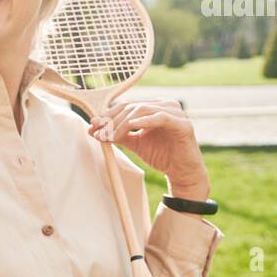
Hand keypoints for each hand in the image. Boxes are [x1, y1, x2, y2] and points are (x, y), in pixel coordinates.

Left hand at [88, 99, 210, 199]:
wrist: (181, 172)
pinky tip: (131, 128)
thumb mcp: (134, 143)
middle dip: (112, 120)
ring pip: (142, 110)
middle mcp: (165, 105)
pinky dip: (143, 122)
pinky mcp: (183, 123)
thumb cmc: (161, 155)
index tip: (93, 126)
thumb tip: (94, 129)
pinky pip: (160, 117)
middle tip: (99, 133)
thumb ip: (117, 135)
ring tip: (111, 136)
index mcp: (154, 106)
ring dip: (123, 123)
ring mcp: (175, 112)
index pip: (126, 106)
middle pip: (132, 107)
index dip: (108, 115)